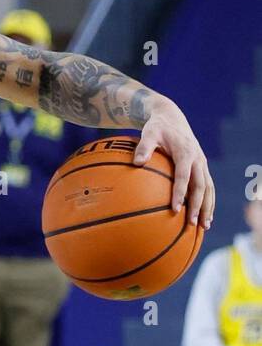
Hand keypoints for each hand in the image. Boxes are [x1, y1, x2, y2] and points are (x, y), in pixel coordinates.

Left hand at [133, 100, 214, 226]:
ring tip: (205, 227)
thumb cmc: (157, 128)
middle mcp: (198, 159)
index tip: (176, 210)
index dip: (180, 193)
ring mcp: (202, 163)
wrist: (172, 118)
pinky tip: (205, 217)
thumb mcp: (148, 133)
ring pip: (209, 188)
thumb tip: (136, 163)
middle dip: (198, 206)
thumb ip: (144, 147)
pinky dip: (209, 202)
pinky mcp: (202, 167)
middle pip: (201, 186)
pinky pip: (208, 187)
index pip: (184, 177)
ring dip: (208, 207)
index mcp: (185, 152)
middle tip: (193, 224)